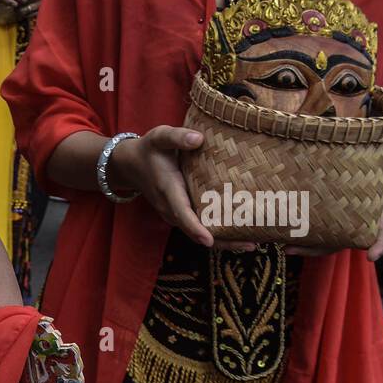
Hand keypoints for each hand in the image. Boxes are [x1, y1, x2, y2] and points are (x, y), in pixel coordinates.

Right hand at [111, 126, 255, 251]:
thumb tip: (198, 139)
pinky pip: (198, 228)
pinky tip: (239, 234)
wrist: (131, 165)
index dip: (195, 227)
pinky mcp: (180, 214)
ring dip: (223, 241)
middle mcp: (171, 207)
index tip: (209, 240)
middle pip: (195, 231)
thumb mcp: (159, 136)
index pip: (181, 212)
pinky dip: (217, 234)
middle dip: (221, 241)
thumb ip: (177, 137)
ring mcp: (175, 214)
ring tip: (251, 243)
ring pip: (198, 233)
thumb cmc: (150, 149)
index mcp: (168, 189)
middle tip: (250, 246)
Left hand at [288, 159, 382, 260]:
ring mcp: (337, 231)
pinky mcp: (323, 227)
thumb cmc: (379, 183)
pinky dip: (297, 237)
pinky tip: (279, 235)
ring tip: (285, 246)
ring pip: (321, 244)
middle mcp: (353, 231)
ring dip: (302, 247)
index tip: (371, 256)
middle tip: (298, 250)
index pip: (380, 236)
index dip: (378, 246)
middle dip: (317, 250)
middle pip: (337, 245)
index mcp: (375, 222)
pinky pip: (311, 236)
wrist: (368, 185)